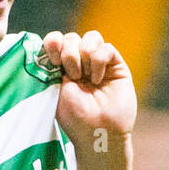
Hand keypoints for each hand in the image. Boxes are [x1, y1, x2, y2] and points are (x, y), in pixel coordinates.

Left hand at [42, 30, 136, 144]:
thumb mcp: (55, 90)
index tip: (53, 60)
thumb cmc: (74, 117)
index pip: (56, 40)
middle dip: (69, 54)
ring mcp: (99, 63)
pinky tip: (97, 80)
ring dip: (84, 55)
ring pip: (91, 37)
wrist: (97, 132)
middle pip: (72, 37)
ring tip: (85, 77)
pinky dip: (99, 62)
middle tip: (73, 76)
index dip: (53, 43)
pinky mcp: (117, 66)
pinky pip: (106, 48)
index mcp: (62, 67)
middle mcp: (81, 63)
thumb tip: (51, 43)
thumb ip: (52, 66)